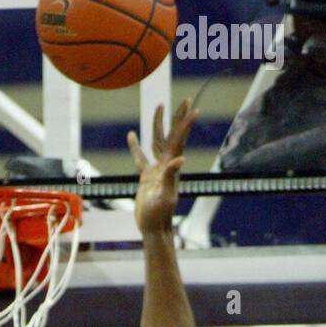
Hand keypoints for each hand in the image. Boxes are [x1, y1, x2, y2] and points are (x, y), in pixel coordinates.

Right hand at [127, 98, 197, 233]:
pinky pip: (140, 157)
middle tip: (186, 98)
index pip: (179, 140)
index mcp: (171, 166)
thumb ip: (170, 176)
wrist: (153, 227)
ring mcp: (157, 169)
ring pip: (157, 141)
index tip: (193, 108)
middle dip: (178, 117)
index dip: (185, 124)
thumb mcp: (165, 195)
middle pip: (172, 134)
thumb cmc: (159, 214)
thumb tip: (180, 159)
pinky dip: (136, 146)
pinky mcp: (147, 177)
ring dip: (159, 124)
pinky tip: (132, 135)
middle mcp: (166, 164)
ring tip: (160, 106)